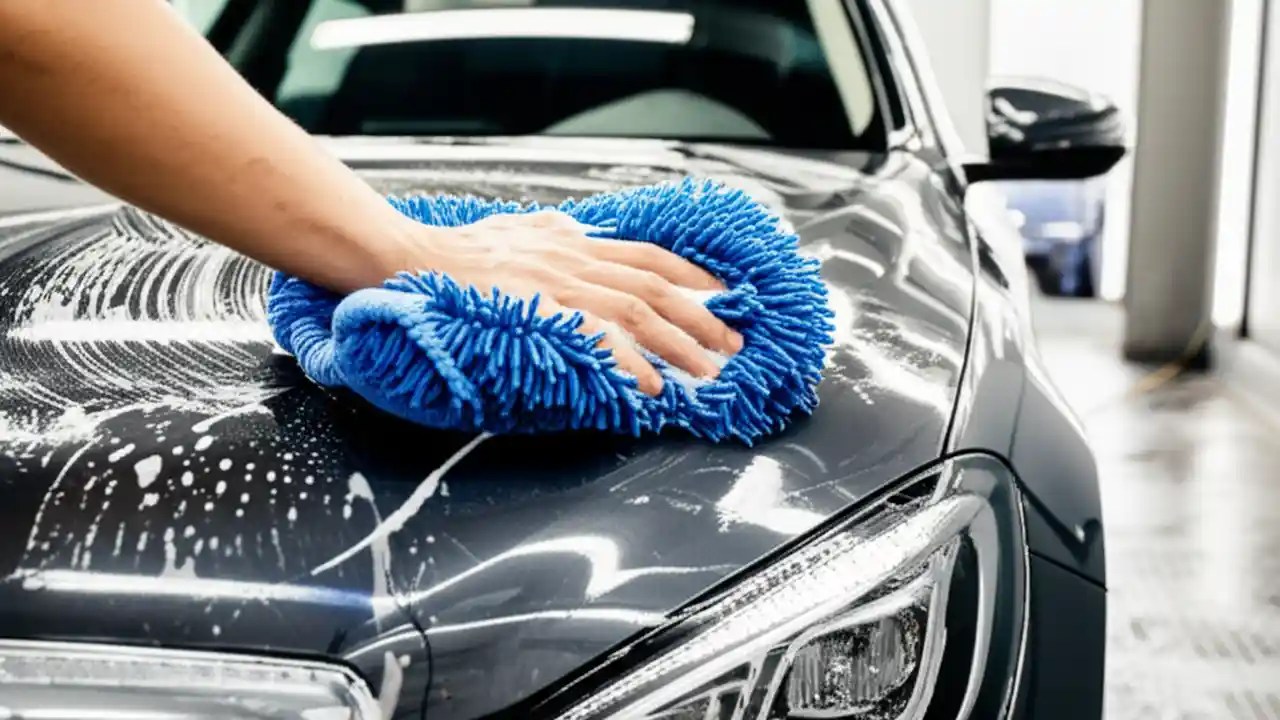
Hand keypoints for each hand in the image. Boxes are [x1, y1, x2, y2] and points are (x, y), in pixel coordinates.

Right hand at [396, 210, 742, 395]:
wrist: (410, 257)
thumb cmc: (458, 251)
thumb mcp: (521, 232)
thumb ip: (559, 240)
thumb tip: (583, 243)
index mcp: (573, 240)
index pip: (648, 255)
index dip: (692, 275)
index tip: (724, 295)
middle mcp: (573, 259)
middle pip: (654, 288)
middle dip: (701, 318)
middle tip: (733, 345)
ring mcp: (557, 285)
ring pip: (636, 313)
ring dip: (678, 345)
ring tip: (706, 374)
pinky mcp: (537, 312)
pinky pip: (594, 339)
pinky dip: (627, 362)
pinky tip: (650, 384)